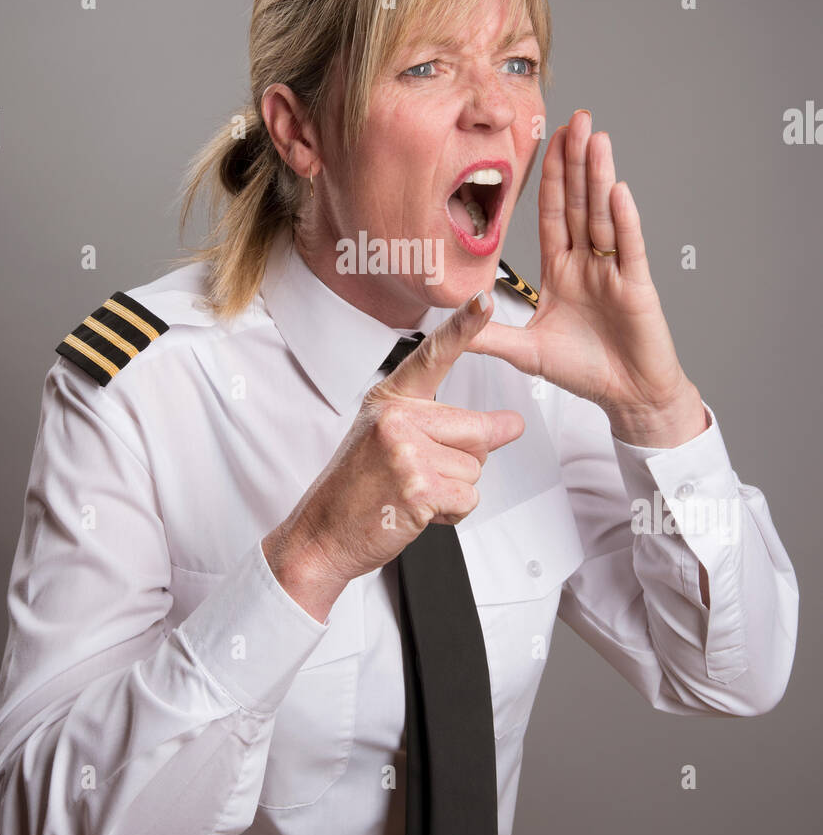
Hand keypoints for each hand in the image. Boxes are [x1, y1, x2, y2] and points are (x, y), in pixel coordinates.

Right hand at [263, 291, 524, 619]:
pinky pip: (467, 498)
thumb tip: (511, 424)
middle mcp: (397, 418)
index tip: (486, 300)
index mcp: (390, 399)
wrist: (322, 533)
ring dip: (454, 490)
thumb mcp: (395, 442)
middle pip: (477, 430)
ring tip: (411, 492)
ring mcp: (406, 451)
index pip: (433, 355)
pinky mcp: (418, 486)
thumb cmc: (357, 488)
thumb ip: (450, 428)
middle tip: (421, 474)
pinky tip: (416, 510)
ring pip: (475, 469)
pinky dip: (451, 513)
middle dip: (465, 460)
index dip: (464, 326)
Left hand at [467, 110, 707, 446]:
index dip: (551, 178)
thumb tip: (448, 325)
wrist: (628, 396)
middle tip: (575, 118)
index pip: (554, 214)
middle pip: (581, 203)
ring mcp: (614, 273)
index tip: (548, 140)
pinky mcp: (637, 289)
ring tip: (595, 138)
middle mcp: (589, 264)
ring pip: (604, 216)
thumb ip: (488, 334)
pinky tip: (617, 191)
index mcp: (563, 270)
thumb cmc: (585, 371)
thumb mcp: (525, 351)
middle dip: (576, 161)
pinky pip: (629, 249)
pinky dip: (623, 221)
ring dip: (599, 177)